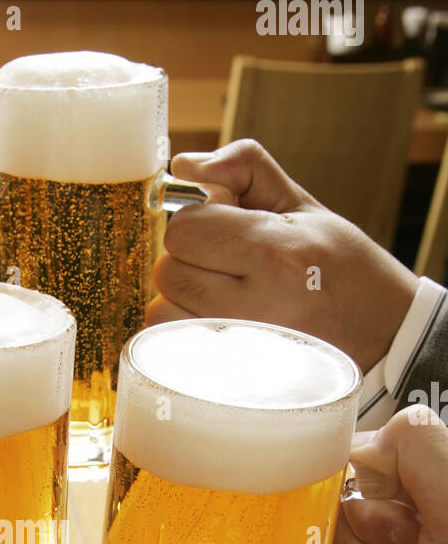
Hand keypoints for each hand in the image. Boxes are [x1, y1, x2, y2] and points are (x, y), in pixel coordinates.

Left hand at [146, 139, 417, 374]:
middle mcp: (256, 303)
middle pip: (168, 270)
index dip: (198, 222)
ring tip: (225, 296)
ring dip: (182, 299)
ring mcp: (242, 347)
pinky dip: (184, 332)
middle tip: (227, 265)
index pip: (185, 228)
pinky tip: (219, 325)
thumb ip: (243, 170)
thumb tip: (183, 166)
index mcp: (275, 252)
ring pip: (162, 311)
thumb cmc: (340, 269)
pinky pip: (172, 348)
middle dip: (189, 259)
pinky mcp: (231, 377)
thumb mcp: (302, 206)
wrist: (382, 337)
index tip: (225, 229)